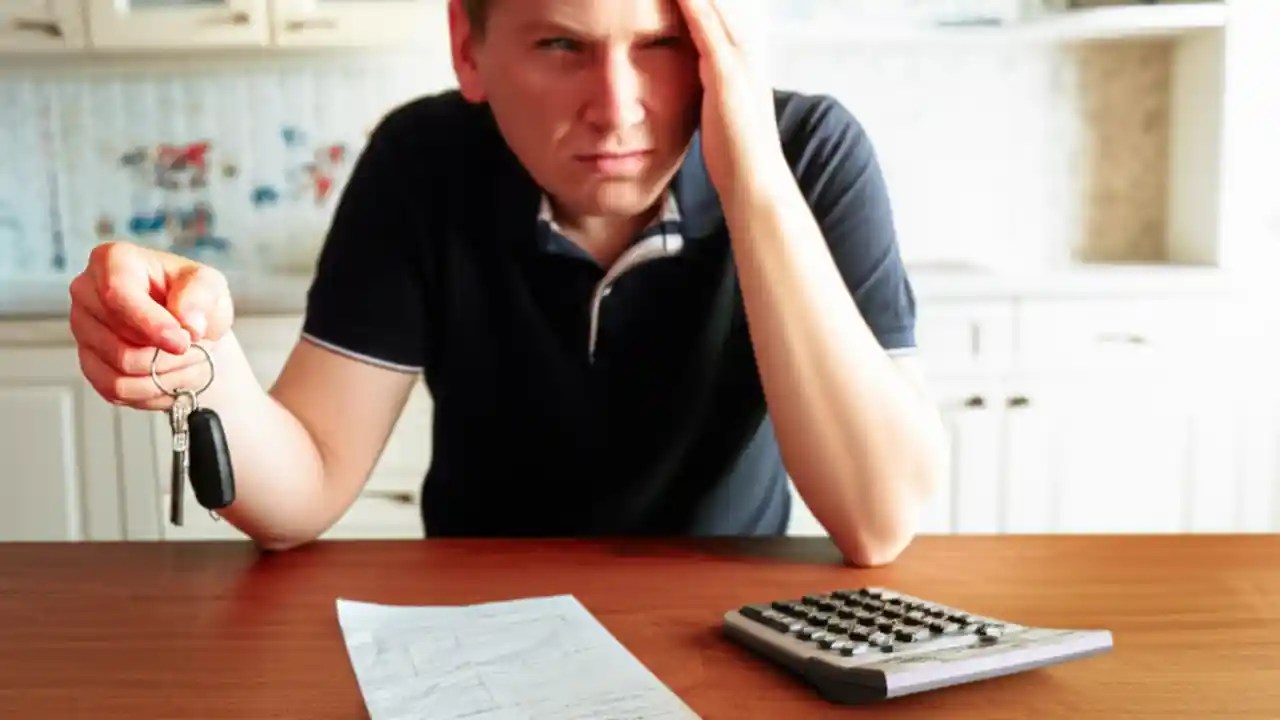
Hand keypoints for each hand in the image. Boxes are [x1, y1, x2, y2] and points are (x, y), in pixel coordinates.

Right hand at [69, 241, 234, 410]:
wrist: (189, 328)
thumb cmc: (194, 299)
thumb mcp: (210, 286)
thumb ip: (202, 297)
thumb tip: (188, 322)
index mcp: (113, 261)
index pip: (118, 295)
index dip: (152, 325)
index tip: (182, 341)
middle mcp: (87, 292)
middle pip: (121, 345)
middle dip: (168, 356)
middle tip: (194, 347)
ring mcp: (83, 329)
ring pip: (120, 372)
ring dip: (164, 374)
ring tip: (185, 358)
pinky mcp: (87, 361)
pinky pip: (115, 389)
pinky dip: (150, 389)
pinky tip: (167, 372)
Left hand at [676, 0, 786, 202]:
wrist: (757, 186)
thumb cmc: (737, 159)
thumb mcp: (721, 116)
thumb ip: (712, 93)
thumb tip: (699, 87)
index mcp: (744, 65)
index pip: (724, 18)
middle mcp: (746, 58)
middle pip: (723, 4)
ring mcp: (740, 66)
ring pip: (716, 9)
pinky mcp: (727, 78)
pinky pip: (706, 31)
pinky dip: (693, 7)